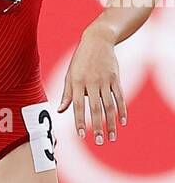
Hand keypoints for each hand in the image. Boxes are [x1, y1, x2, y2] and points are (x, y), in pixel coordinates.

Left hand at [57, 26, 125, 143]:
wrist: (98, 40)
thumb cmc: (80, 60)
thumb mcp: (69, 75)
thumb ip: (66, 94)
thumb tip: (59, 111)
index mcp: (77, 82)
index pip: (78, 106)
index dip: (79, 121)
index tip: (81, 136)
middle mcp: (92, 82)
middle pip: (95, 108)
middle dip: (97, 126)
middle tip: (100, 142)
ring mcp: (105, 80)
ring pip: (109, 105)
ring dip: (111, 123)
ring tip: (112, 137)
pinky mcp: (116, 78)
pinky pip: (120, 96)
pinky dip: (122, 110)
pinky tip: (122, 122)